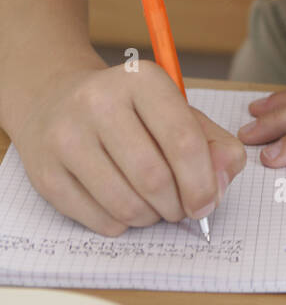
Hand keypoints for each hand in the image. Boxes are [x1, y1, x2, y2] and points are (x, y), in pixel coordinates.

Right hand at [8, 60, 246, 235]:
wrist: (54, 100)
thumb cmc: (129, 112)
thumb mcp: (177, 111)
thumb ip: (214, 144)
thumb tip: (220, 182)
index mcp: (142, 79)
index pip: (183, 140)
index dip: (202, 182)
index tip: (208, 202)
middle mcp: (99, 102)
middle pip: (153, 178)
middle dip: (177, 206)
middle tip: (181, 208)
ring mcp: (66, 137)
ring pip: (125, 205)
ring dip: (151, 218)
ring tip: (153, 206)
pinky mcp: (45, 172)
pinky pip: (98, 220)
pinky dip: (121, 224)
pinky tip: (122, 204)